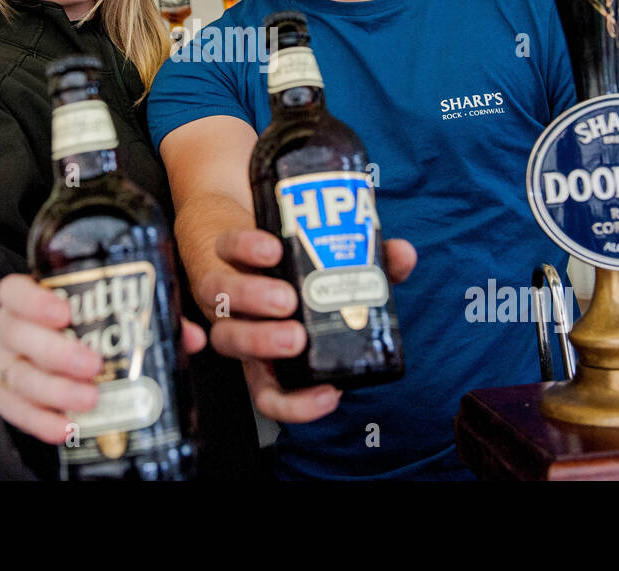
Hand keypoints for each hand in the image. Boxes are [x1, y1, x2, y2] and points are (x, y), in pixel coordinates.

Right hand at [0, 273, 205, 443]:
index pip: (13, 292)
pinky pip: (16, 412)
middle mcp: (8, 330)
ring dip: (56, 390)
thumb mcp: (106, 316)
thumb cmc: (80, 329)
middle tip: (93, 364)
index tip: (65, 313)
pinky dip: (42, 422)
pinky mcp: (4, 399)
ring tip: (91, 400)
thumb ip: (146, 319)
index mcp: (28, 300)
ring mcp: (2, 365)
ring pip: (18, 377)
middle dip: (56, 351)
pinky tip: (69, 429)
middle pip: (17, 335)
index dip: (34, 301)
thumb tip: (191, 338)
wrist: (46, 359)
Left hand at [201, 230, 415, 423]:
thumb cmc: (286, 259)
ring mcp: (221, 290)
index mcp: (266, 346)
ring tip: (287, 297)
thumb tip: (403, 255)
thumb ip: (371, 270)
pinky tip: (272, 249)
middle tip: (297, 339)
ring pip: (221, 307)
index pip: (269, 393)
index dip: (294, 405)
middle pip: (237, 348)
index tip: (330, 395)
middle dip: (265, 346)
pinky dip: (246, 251)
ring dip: (252, 303)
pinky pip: (224, 253)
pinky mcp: (214, 251)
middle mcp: (240, 322)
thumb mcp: (331, 271)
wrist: (234, 214)